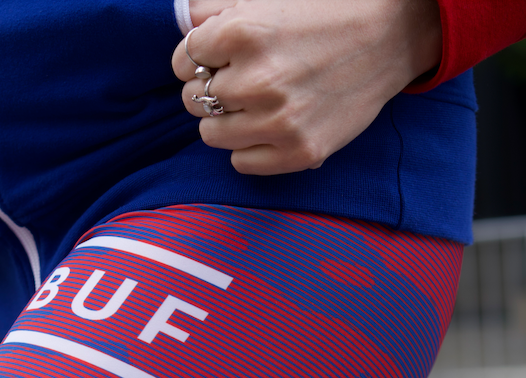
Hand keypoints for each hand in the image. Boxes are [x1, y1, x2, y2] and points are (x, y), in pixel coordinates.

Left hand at [173, 0, 442, 175]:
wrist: (393, 33)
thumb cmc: (328, 7)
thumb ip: (215, 7)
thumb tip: (185, 21)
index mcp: (244, 32)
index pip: (184, 59)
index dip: (195, 57)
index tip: (212, 56)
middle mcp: (258, 81)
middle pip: (194, 99)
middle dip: (209, 86)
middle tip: (236, 78)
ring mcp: (279, 122)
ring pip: (212, 134)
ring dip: (224, 118)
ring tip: (251, 101)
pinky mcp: (299, 152)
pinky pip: (241, 162)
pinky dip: (246, 146)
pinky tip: (267, 125)